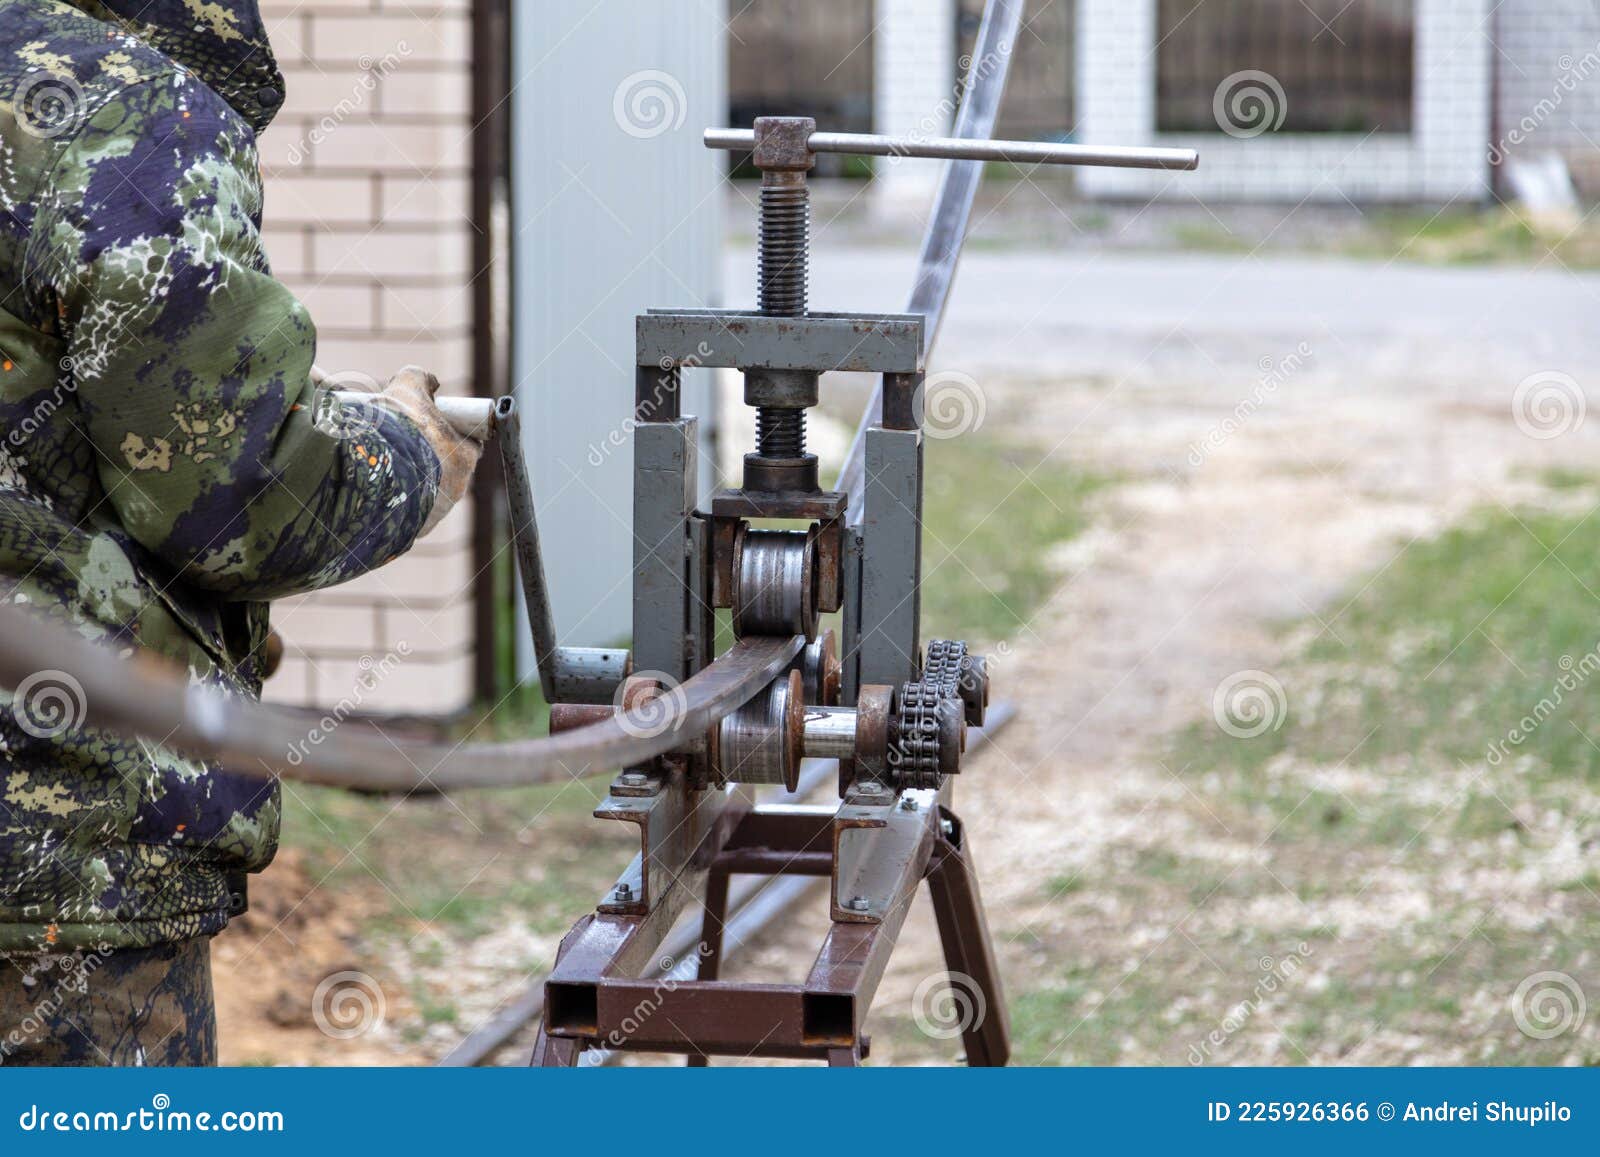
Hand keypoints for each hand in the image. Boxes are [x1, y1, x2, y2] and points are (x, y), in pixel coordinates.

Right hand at [376, 366, 484, 535]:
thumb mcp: (406, 388)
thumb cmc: (395, 429)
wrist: (368, 473)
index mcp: (464, 459)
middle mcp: (456, 491)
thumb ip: (419, 377)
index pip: (469, 446)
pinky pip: (406, 517)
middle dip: (428, 460)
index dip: (450, 435)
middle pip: (447, 472)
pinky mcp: (410, 534)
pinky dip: (395, 505)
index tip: (428, 428)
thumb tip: (429, 380)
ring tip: (383, 468)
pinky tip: (375, 492)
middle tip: (400, 446)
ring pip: (426, 496)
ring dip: (411, 484)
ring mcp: (434, 515)